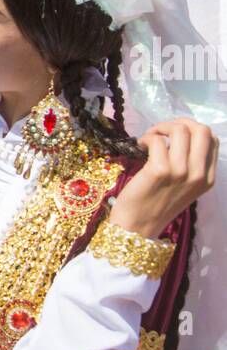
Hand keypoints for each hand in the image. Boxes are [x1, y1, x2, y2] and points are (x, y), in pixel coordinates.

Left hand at [109, 118, 217, 237]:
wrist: (137, 227)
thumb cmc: (157, 204)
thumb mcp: (184, 187)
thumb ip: (191, 165)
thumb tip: (181, 134)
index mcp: (208, 178)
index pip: (212, 140)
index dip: (193, 129)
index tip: (174, 134)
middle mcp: (199, 175)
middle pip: (202, 130)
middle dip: (180, 122)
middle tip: (162, 131)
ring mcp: (181, 172)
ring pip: (180, 130)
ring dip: (160, 128)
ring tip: (149, 139)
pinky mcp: (160, 171)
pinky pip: (157, 140)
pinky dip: (147, 138)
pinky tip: (140, 147)